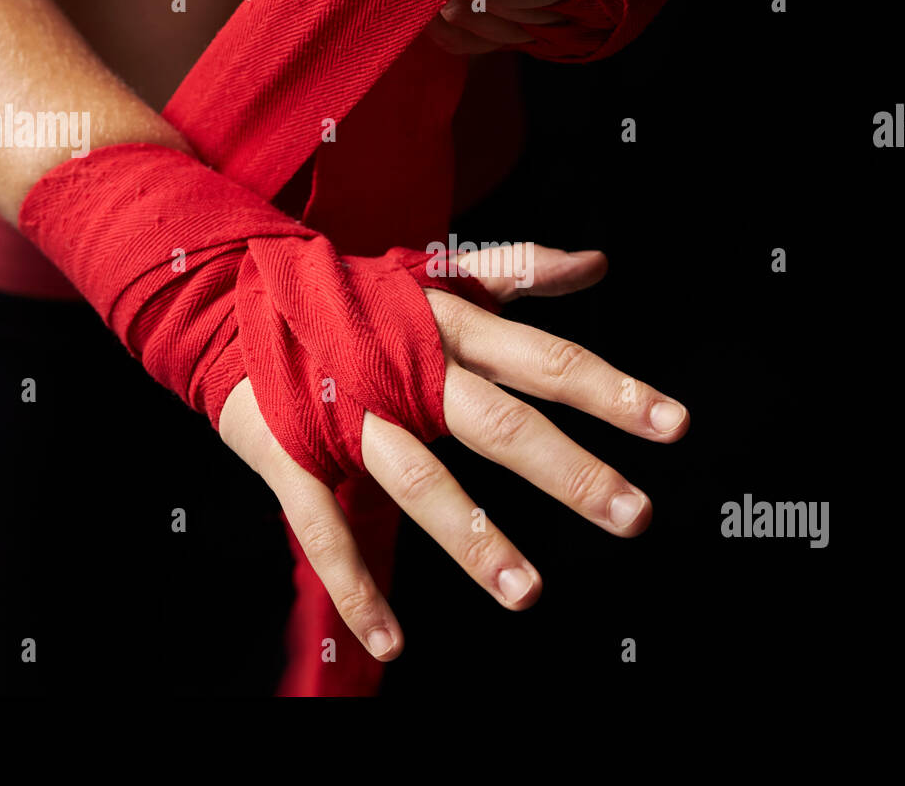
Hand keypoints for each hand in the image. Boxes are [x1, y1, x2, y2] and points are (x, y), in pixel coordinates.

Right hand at [218, 244, 688, 660]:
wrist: (231, 299)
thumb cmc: (352, 296)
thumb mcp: (435, 274)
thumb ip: (517, 269)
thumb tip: (597, 262)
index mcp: (448, 326)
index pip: (545, 359)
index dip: (611, 391)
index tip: (674, 425)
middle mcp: (408, 370)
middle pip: (499, 423)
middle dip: (569, 471)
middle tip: (633, 516)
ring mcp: (350, 415)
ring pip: (420, 481)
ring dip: (475, 538)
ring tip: (529, 594)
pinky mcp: (294, 455)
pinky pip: (325, 529)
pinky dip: (357, 588)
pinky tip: (395, 641)